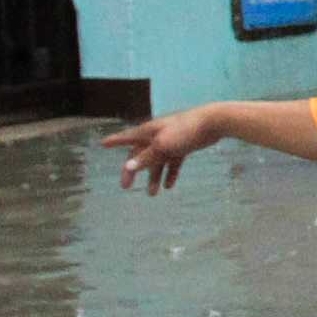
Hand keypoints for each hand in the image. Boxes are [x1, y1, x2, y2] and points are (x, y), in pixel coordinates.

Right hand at [102, 107, 220, 195]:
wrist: (213, 122)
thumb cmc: (185, 131)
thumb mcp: (162, 146)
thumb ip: (146, 157)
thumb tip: (128, 167)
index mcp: (148, 132)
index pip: (127, 137)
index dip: (115, 141)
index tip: (103, 144)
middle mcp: (156, 136)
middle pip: (140, 155)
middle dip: (133, 171)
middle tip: (126, 186)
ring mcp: (170, 141)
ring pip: (157, 162)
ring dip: (154, 177)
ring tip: (152, 194)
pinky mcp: (184, 146)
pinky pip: (173, 162)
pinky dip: (170, 173)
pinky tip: (169, 186)